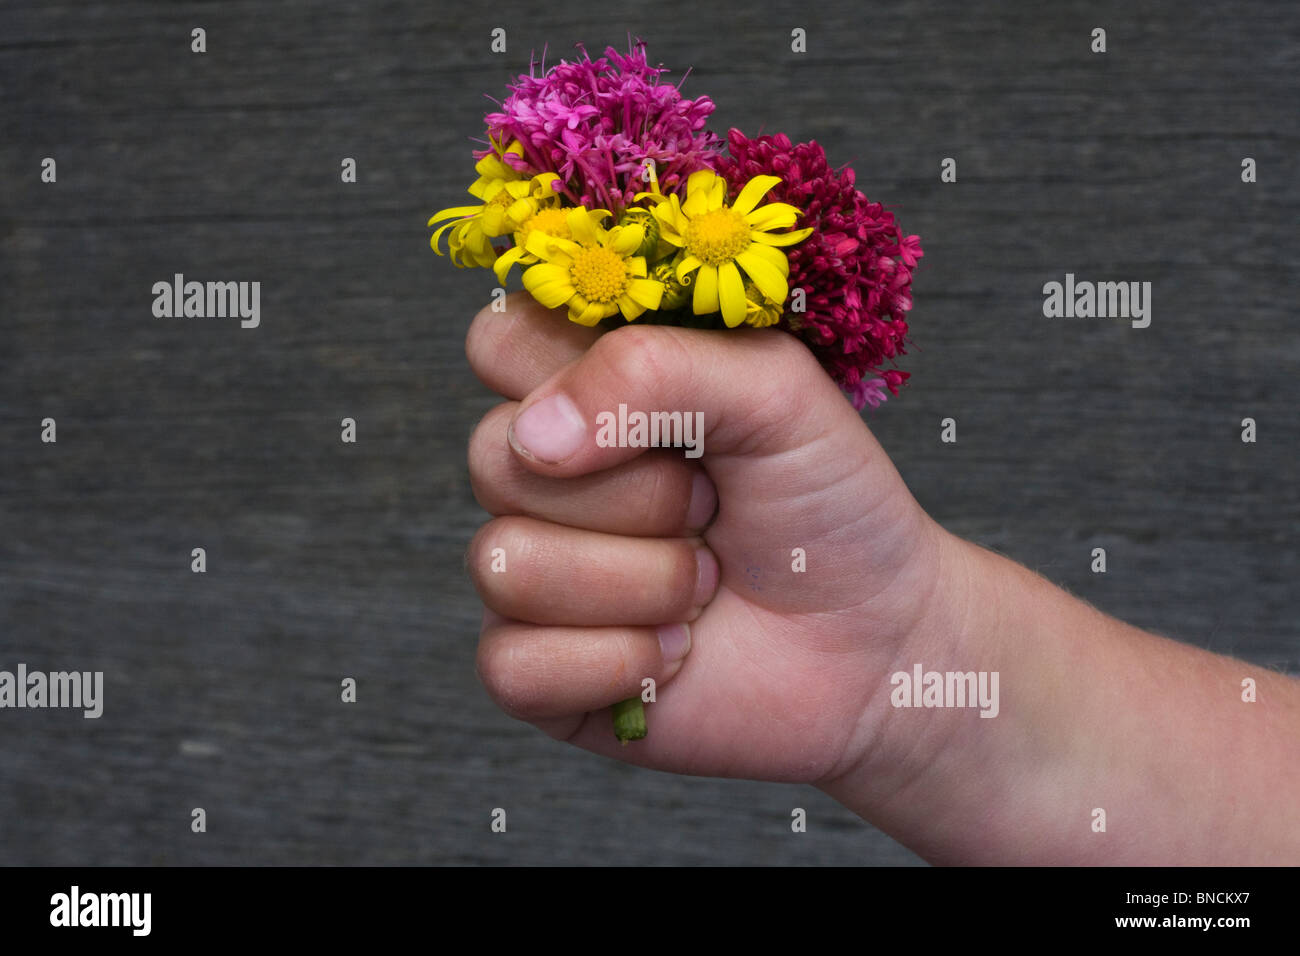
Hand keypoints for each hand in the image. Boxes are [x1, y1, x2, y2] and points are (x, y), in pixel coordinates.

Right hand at [466, 293, 948, 784]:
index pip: (496, 344)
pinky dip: (619, 661)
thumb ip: (656, 366)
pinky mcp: (535, 670)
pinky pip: (514, 663)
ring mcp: (533, 574)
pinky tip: (674, 650)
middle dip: (637, 494)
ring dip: (640, 583)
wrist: (877, 639)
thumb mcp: (775, 392)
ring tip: (704, 584)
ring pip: (506, 563)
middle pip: (494, 457)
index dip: (564, 373)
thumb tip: (535, 435)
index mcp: (586, 390)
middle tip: (711, 507)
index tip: (663, 407)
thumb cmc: (826, 504)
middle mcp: (545, 478)